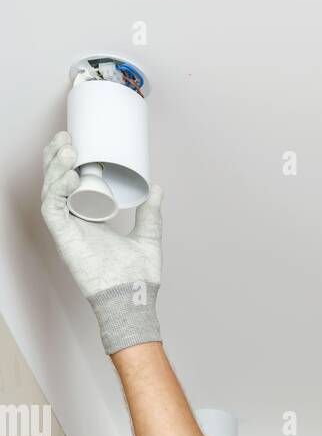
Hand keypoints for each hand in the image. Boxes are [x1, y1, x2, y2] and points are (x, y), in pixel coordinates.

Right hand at [41, 130, 163, 354]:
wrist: (135, 299)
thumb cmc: (139, 277)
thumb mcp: (148, 237)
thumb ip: (150, 214)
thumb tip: (156, 188)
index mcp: (90, 220)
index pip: (71, 185)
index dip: (69, 162)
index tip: (77, 140)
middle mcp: (75, 223)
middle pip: (56, 183)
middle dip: (57, 158)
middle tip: (67, 137)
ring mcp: (69, 231)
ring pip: (51, 191)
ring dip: (56, 168)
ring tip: (68, 149)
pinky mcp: (65, 240)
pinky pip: (53, 210)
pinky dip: (58, 190)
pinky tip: (70, 176)